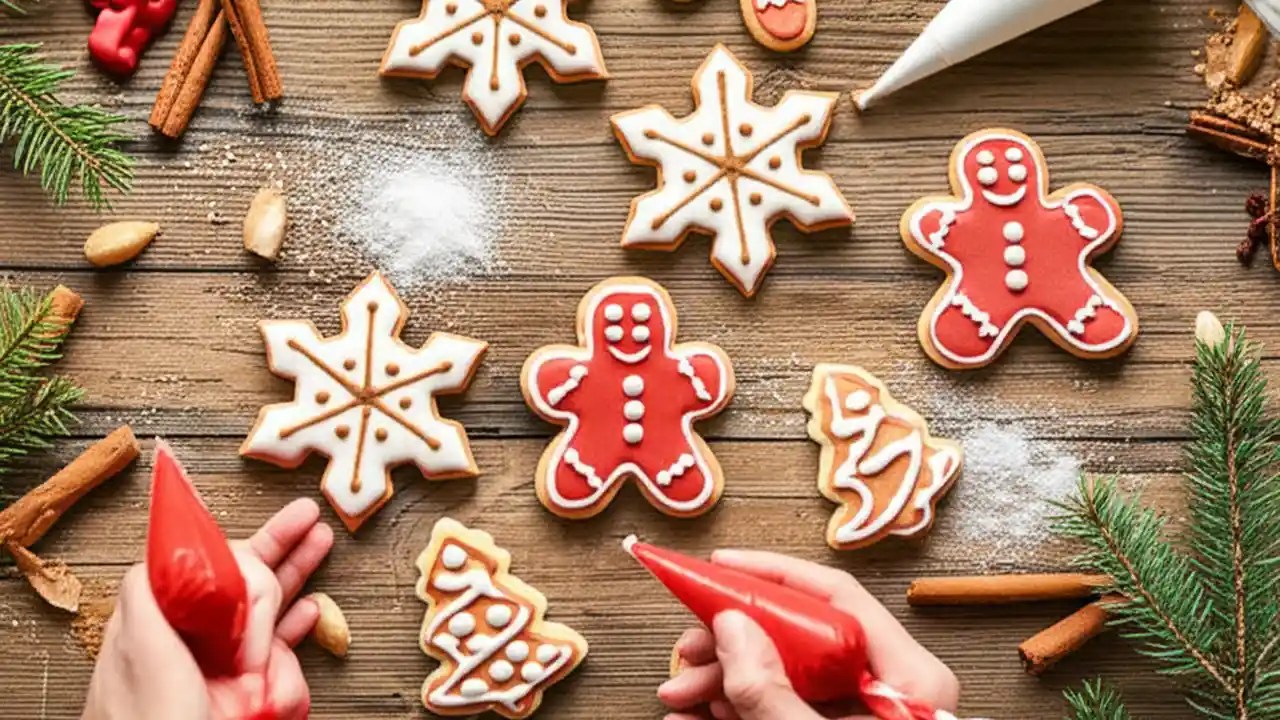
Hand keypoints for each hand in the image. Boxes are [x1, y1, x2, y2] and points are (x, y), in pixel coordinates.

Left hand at [82, 499, 335, 719]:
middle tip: (304, 519)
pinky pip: (278, 658)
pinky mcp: (243, 698)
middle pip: (241, 582)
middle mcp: (192, 644)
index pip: (204, 566)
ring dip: (295, 583)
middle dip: (277, 548)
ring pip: (266, 616)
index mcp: (161, 625)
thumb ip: (147, 595)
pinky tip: (311, 610)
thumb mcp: (143, 652)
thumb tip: (167, 549)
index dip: (236, 539)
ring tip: (318, 547)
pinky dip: (297, 631)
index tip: (264, 518)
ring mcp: (220, 671)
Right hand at [657, 550, 959, 719]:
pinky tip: (701, 717)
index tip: (716, 568)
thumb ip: (773, 696)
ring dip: (725, 681)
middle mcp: (891, 689)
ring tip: (679, 697)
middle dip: (732, 642)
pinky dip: (740, 711)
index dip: (771, 574)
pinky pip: (784, 709)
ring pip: (783, 674)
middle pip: (800, 635)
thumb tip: (732, 629)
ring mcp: (864, 719)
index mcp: (912, 677)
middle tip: (684, 653)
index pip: (836, 596)